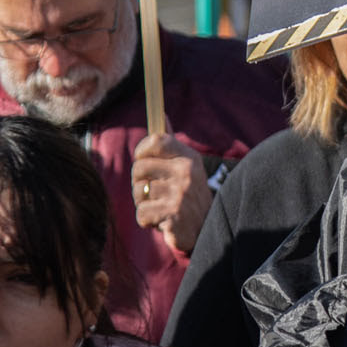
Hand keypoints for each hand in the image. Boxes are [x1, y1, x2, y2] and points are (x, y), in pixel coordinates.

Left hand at [133, 134, 212, 254]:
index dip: (141, 150)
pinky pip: (142, 214)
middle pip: (138, 168)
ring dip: (144, 205)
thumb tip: (162, 114)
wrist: (207, 232)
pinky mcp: (174, 214)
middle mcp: (186, 171)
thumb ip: (170, 145)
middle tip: (152, 193)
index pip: (156, 140)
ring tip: (161, 209)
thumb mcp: (185, 168)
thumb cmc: (188, 198)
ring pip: (138, 193)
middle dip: (138, 183)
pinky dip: (147, 222)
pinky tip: (163, 222)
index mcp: (189, 157)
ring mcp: (181, 193)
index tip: (142, 160)